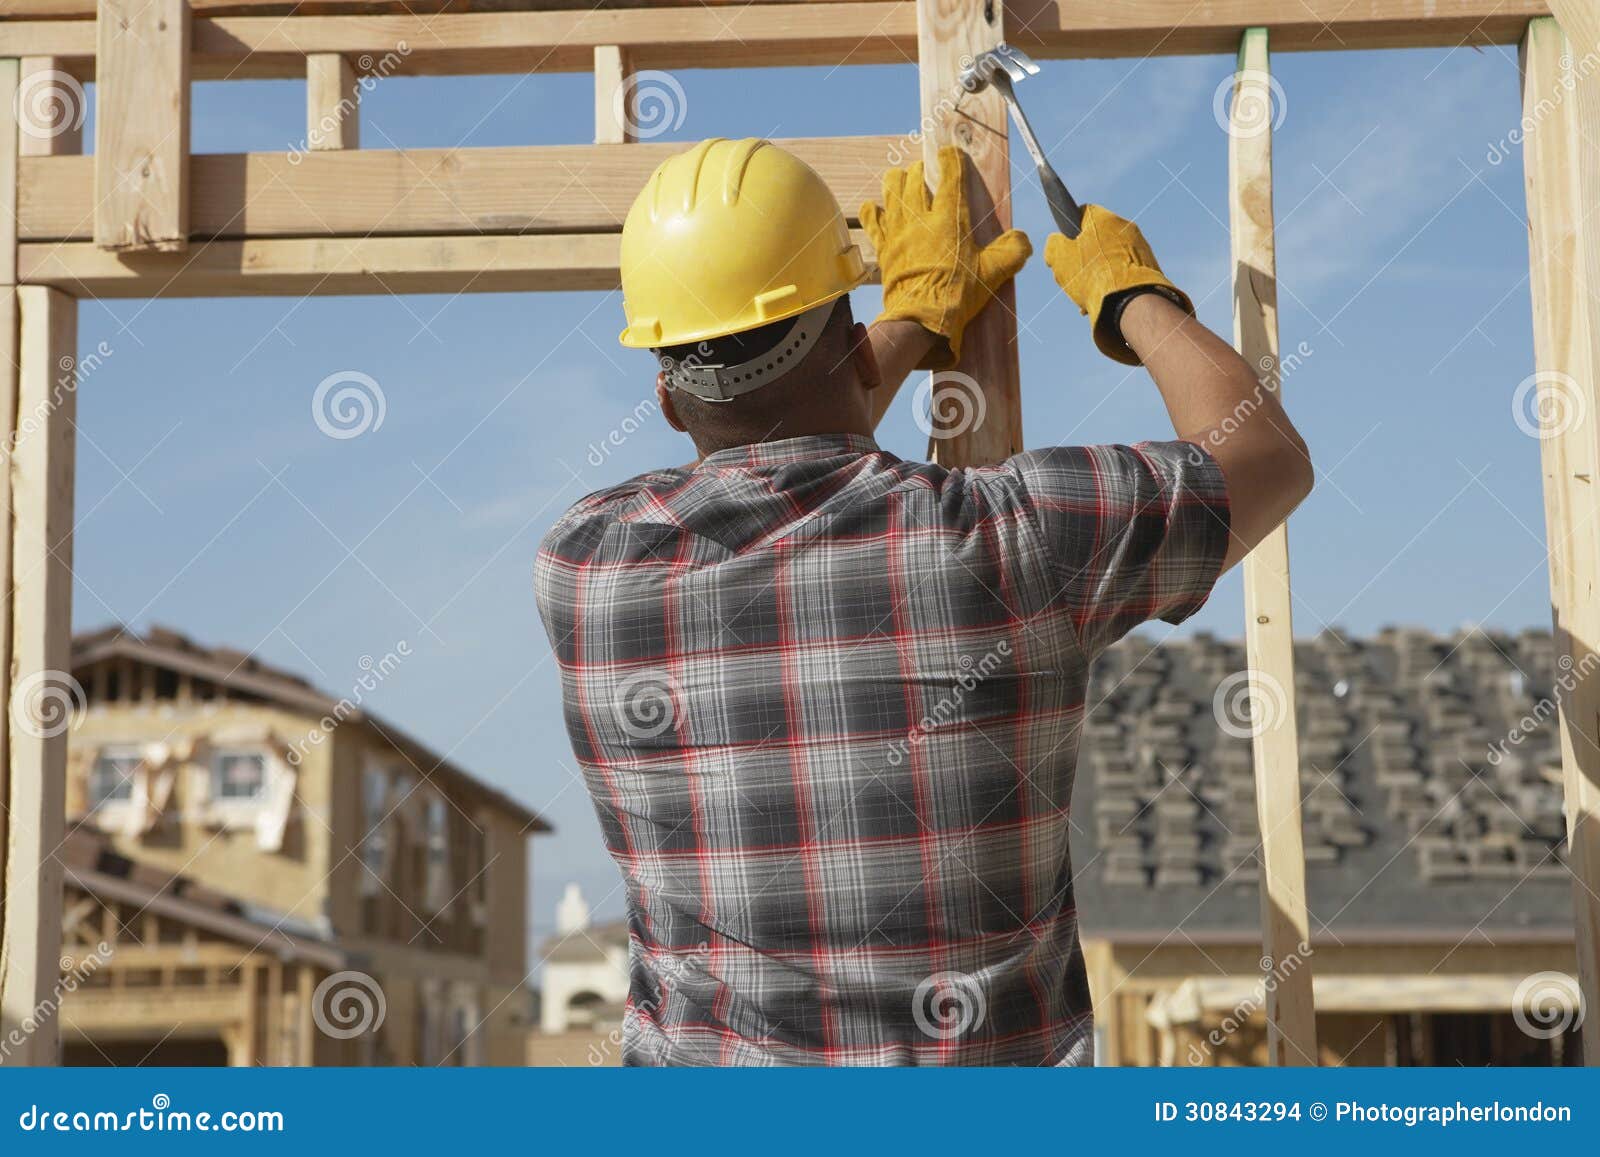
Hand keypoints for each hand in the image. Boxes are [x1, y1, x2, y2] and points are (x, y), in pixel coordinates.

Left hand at [860, 146, 1031, 367]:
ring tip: (901, 178)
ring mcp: (898, 232)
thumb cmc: (957, 295)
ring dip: (896, 181)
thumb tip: (1022, 240)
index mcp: (949, 219)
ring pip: (890, 191)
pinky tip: (874, 206)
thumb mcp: (993, 274)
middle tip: (926, 171)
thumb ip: (1012, 252)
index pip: (950, 176)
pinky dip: (872, 211)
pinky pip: (872, 221)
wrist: (920, 321)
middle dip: (920, 169)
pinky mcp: (884, 249)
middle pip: (913, 178)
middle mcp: (919, 219)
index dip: (951, 159)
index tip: (952, 153)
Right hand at [1044, 205, 1193, 365]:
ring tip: (1089, 294)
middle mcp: (1125, 226)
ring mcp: (1140, 245)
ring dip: (1099, 271)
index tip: (1065, 247)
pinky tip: (1105, 298)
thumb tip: (1056, 243)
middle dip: (1085, 256)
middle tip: (1075, 276)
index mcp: (1103, 218)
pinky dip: (1115, 281)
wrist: (1129, 300)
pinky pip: (1126, 269)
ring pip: (1112, 256)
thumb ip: (1053, 245)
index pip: (1082, 213)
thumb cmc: (1091, 276)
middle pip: (1098, 237)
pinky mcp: (1150, 264)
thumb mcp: (1059, 258)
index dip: (1069, 229)